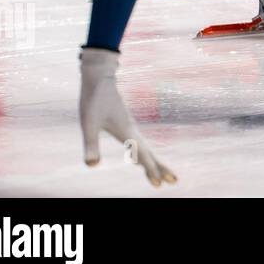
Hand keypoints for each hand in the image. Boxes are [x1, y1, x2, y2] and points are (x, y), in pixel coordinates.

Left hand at [79, 47, 175, 186]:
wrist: (100, 78)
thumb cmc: (93, 100)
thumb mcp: (88, 124)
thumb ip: (91, 145)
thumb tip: (91, 166)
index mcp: (127, 133)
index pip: (143, 155)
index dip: (151, 171)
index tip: (160, 185)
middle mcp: (133, 131)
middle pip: (150, 153)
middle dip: (161, 168)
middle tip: (174, 181)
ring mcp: (131, 128)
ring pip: (147, 148)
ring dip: (156, 162)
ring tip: (165, 173)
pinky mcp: (126, 125)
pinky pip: (141, 144)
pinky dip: (147, 154)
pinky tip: (142, 156)